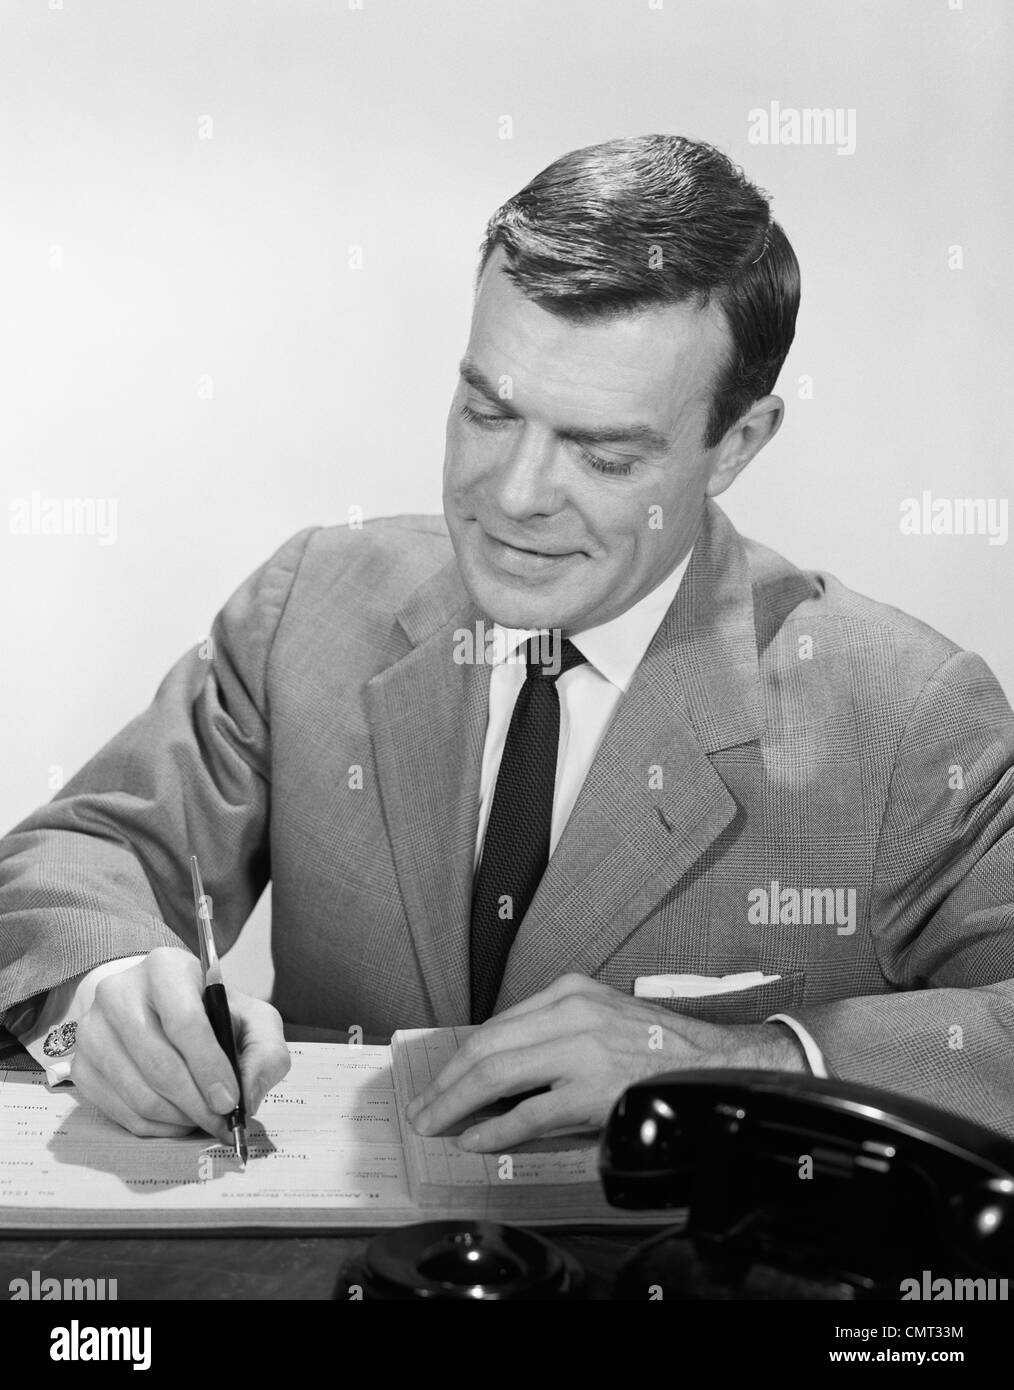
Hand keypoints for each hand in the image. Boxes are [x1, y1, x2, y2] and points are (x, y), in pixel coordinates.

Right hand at [71, 946, 289, 1141]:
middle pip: (159, 1064)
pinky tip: (178, 1119)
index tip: (229, 1101)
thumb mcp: (251, 1017)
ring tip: (203, 1119)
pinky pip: (119, 1111)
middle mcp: (119, 993)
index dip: (209, 1068)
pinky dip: (155, 1126)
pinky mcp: (80, 1064)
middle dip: (197, 1103)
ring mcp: (92, 1030)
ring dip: (178, 1118)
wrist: (157, 1005)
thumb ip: (264, 1051)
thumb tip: (248, 1095)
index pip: (185, 1022)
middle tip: (221, 1121)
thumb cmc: (209, 1012)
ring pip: (138, 1093)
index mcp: (165, 968)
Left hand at [406, 973, 804, 1150]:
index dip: (458, 1058)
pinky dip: (493, 1131)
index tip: (438, 1080)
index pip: (495, 1026)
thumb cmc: (658, 1047)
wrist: (717, 1066)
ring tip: (435, 1123)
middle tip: (421, 1108)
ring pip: (494, 1075)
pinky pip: (527, 1114)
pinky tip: (476, 1140)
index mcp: (569, 992)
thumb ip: (552, 1036)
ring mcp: (581, 1050)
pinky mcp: (593, 1090)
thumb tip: (497, 1077)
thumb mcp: (601, 1019)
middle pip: (484, 1048)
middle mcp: (571, 1012)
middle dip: (444, 1083)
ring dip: (455, 1104)